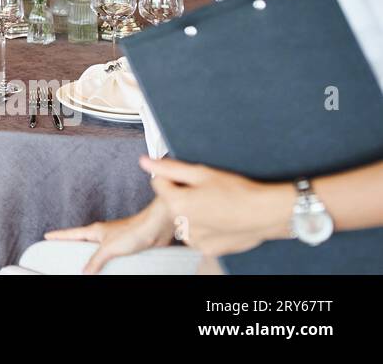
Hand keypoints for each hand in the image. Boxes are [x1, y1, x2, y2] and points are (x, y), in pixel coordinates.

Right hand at [45, 197, 174, 272]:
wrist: (155, 227)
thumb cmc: (134, 230)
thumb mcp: (109, 248)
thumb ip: (95, 260)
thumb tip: (84, 272)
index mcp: (94, 231)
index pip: (71, 233)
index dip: (58, 235)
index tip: (47, 236)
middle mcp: (103, 235)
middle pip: (83, 242)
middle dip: (73, 247)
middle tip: (62, 252)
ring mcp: (114, 241)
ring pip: (98, 251)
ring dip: (92, 258)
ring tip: (84, 266)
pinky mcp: (126, 247)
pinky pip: (112, 257)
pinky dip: (108, 263)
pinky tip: (110, 270)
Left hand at [144, 156, 294, 256]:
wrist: (266, 213)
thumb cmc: (237, 191)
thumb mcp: (201, 173)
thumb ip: (169, 168)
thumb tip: (144, 161)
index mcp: (176, 203)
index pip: (158, 183)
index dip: (174, 177)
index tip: (191, 178)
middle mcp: (182, 225)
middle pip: (171, 202)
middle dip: (183, 194)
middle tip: (207, 191)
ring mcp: (195, 240)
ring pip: (184, 218)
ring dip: (193, 211)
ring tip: (216, 205)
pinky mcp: (207, 249)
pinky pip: (197, 234)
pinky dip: (205, 227)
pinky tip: (221, 219)